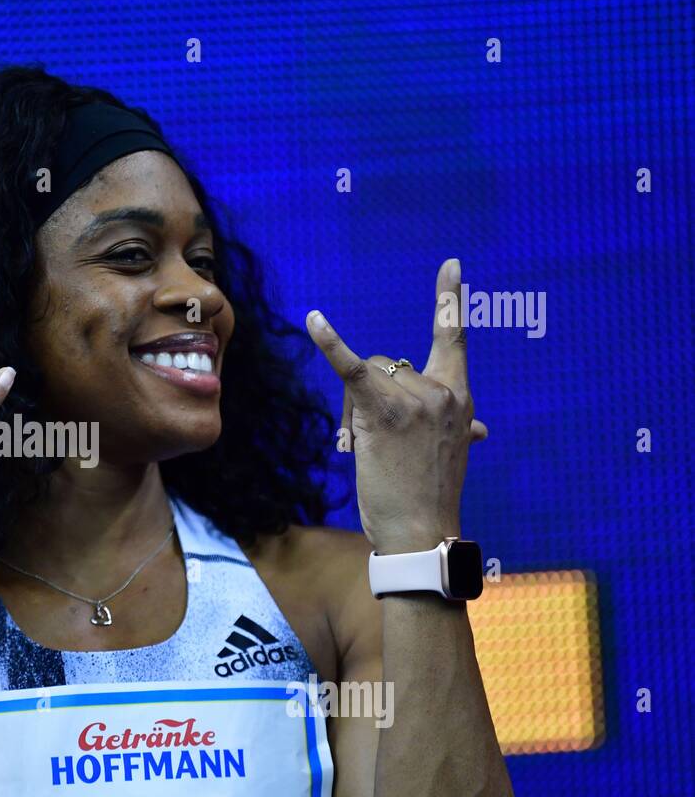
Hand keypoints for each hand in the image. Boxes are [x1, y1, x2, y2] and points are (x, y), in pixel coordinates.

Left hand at [306, 258, 484, 554]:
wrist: (421, 531)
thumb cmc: (430, 497)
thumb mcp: (449, 452)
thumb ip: (458, 428)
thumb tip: (482, 430)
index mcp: (461, 397)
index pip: (454, 339)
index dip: (450, 300)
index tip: (450, 265)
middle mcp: (442, 391)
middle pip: (387, 364)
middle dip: (365, 397)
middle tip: (364, 443)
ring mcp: (415, 399)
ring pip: (363, 378)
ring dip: (350, 412)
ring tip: (359, 450)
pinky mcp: (383, 411)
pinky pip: (351, 368)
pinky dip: (330, 343)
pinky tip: (314, 319)